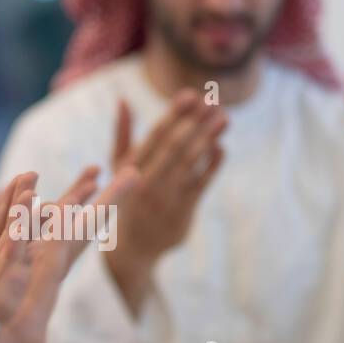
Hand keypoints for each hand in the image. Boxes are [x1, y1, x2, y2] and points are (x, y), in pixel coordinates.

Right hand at [104, 91, 226, 312]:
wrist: (133, 247)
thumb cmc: (127, 197)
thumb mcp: (119, 167)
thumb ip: (122, 133)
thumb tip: (123, 99)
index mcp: (129, 169)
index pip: (154, 137)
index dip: (173, 115)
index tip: (190, 95)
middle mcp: (146, 182)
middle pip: (174, 147)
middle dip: (195, 122)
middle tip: (213, 100)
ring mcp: (166, 198)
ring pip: (190, 163)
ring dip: (209, 138)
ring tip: (224, 117)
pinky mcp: (183, 210)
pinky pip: (201, 183)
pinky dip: (212, 164)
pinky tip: (220, 145)